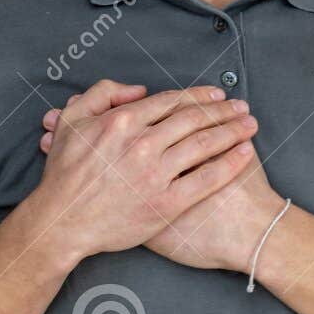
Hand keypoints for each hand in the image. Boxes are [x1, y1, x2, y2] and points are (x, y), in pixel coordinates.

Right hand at [28, 79, 258, 265]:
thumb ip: (102, 94)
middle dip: (223, 110)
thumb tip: (139, 90)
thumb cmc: (64, 174)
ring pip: (204, 145)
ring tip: (250, 124)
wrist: (63, 222)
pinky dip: (230, 164)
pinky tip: (245, 154)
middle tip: (242, 106)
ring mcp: (156, 175)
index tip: (217, 94)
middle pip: (193, 119)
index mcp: (122, 121)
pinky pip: (206, 180)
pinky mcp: (166, 203)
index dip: (198, 95)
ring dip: (232, 131)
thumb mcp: (72, 121)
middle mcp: (143, 144)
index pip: (171, 102)